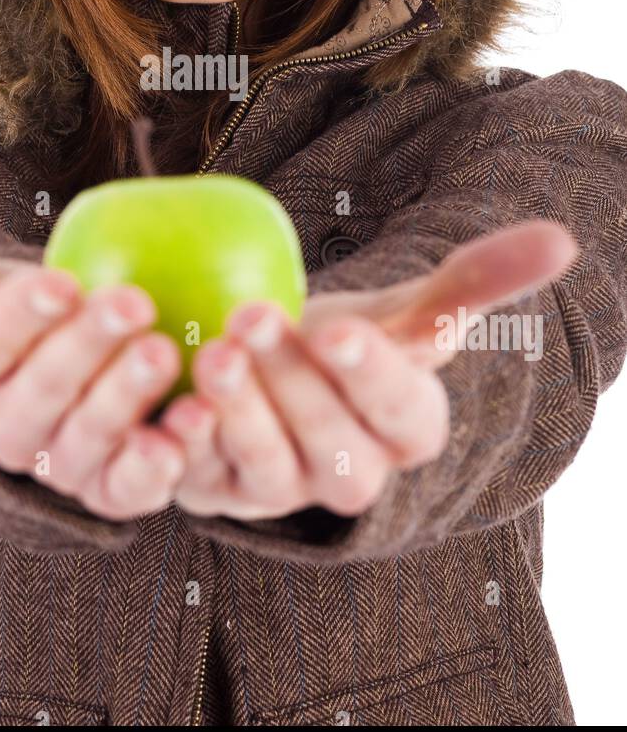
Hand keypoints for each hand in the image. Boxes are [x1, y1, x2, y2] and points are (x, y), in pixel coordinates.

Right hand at [0, 187, 186, 519]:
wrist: (75, 367)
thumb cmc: (21, 311)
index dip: (13, 322)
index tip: (58, 280)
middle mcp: (3, 434)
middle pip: (32, 403)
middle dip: (79, 355)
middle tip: (131, 303)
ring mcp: (58, 469)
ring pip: (83, 447)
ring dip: (124, 403)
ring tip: (165, 352)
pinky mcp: (114, 491)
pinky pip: (134, 488)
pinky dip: (166, 461)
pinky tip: (199, 417)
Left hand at [157, 220, 578, 520]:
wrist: (277, 377)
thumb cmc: (351, 337)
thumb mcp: (408, 308)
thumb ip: (477, 278)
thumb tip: (562, 239)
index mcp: (407, 430)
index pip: (402, 412)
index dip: (372, 377)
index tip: (341, 328)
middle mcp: (350, 475)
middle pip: (332, 446)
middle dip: (295, 384)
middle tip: (255, 316)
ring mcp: (281, 492)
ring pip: (266, 471)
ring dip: (239, 413)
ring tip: (214, 352)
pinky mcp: (215, 492)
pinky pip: (197, 482)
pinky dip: (182, 449)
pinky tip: (169, 407)